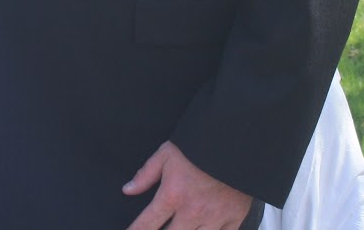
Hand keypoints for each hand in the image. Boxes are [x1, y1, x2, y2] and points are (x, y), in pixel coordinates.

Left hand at [122, 141, 253, 229]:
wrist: (234, 142)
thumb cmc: (199, 147)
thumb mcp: (166, 154)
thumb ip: (146, 174)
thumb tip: (128, 190)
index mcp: (173, 195)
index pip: (148, 223)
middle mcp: (193, 211)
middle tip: (161, 227)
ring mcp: (215, 218)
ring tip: (182, 227)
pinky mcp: (235, 219)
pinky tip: (204, 228)